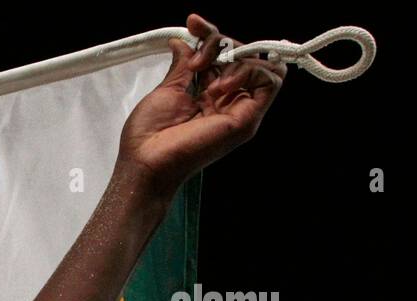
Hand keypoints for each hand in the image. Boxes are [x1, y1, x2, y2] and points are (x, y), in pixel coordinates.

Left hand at [117, 14, 286, 199]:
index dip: (212, 35)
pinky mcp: (247, 119)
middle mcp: (228, 101)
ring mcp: (239, 110)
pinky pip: (270, 82)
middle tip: (197, 62)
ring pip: (264, 65)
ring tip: (211, 79)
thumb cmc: (148, 135)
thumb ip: (183, 65)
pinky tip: (222, 85)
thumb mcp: (168, 89)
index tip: (193, 23)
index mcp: (209, 94)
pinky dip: (251, 71)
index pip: (224, 54)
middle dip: (222, 44)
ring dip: (239, 59)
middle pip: (245, 54)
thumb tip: (183, 41)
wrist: (146, 162)